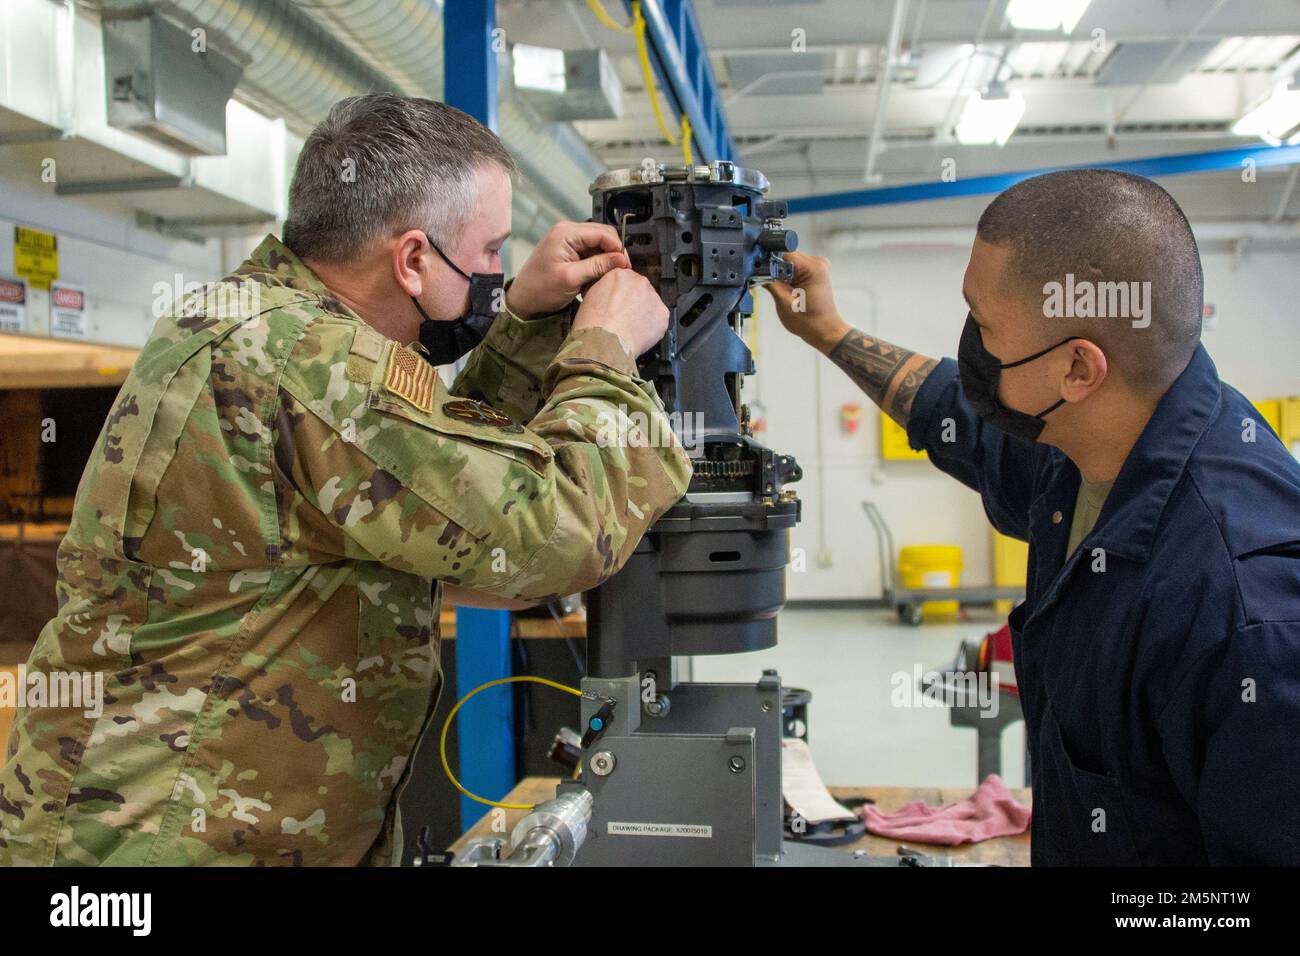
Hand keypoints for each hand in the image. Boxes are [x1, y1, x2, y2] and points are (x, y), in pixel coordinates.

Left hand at [506, 221, 629, 318]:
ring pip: (599, 245)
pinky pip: (591, 252)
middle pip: (603, 236)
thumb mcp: (572, 278)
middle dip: (613, 254)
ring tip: (606, 278)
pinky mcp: (570, 250)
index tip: (626, 267)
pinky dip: (597, 264)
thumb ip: (598, 266)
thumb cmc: (541, 289)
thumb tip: (622, 259)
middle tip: (620, 273)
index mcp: (566, 232)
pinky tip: (596, 277)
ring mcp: (569, 240)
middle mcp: (568, 231)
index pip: (603, 233)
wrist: (523, 300)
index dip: (617, 248)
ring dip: (605, 260)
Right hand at [572, 268, 668, 357]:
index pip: (625, 280)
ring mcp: (653, 297)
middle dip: (634, 303)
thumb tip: (608, 295)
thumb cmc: (593, 325)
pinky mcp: (662, 314)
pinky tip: (639, 333)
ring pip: (650, 304)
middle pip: (640, 290)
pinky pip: (659, 320)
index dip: (621, 294)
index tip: (619, 303)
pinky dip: (652, 327)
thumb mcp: (589, 297)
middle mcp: (639, 282)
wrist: (604, 343)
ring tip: (630, 327)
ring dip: (643, 314)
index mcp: (619, 275)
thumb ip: (604, 289)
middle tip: (624, 317)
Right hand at [763, 250, 850, 353]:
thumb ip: (770, 282)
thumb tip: (757, 270)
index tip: (762, 272)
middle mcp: (818, 262)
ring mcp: (818, 266)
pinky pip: (795, 267)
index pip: (784, 253)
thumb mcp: (783, 302)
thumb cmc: (808, 321)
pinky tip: (788, 288)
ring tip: (783, 290)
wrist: (823, 330)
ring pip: (789, 261)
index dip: (770, 261)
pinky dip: (788, 276)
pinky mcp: (815, 271)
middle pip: (787, 256)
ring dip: (781, 273)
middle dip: (776, 269)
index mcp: (813, 268)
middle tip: (772, 285)